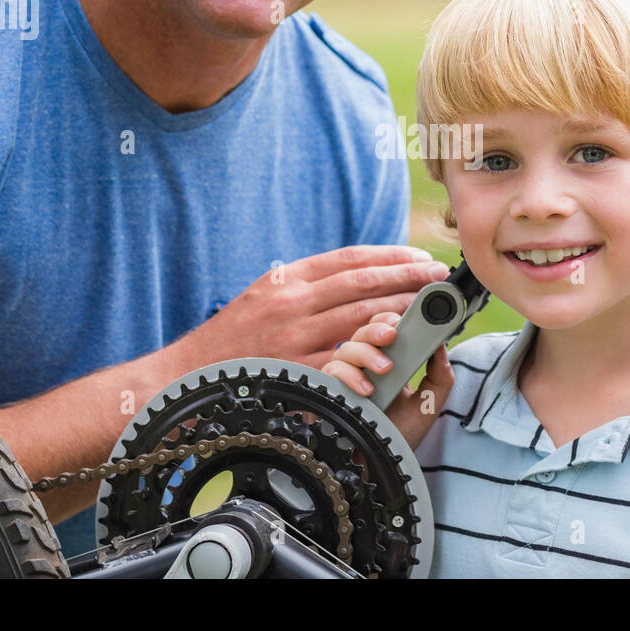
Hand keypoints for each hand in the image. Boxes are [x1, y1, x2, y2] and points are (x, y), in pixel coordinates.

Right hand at [167, 246, 449, 373]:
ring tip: (430, 310)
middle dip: (407, 279)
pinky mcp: (296, 370)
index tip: (419, 257)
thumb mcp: (265, 294)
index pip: (350, 258)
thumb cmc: (234, 335)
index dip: (390, 256)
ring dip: (401, 313)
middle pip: (363, 284)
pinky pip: (344, 360)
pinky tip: (397, 352)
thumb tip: (354, 273)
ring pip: (360, 318)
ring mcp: (295, 337)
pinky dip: (372, 355)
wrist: (191, 374)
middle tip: (439, 278)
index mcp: (288, 278)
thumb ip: (306, 283)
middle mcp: (293, 302)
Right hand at [322, 312, 453, 449]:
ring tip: (385, 370)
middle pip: (361, 333)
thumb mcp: (429, 404)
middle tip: (392, 336)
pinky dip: (349, 376)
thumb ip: (440, 375)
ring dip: (366, 354)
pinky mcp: (330, 394)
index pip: (381, 330)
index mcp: (387, 364)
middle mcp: (363, 368)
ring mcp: (345, 380)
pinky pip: (331, 372)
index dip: (387, 320)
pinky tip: (366, 390)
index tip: (400, 321)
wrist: (382, 468)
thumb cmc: (401, 437)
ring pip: (345, 349)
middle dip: (376, 330)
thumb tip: (442, 344)